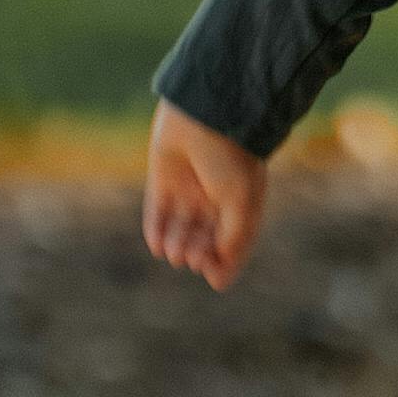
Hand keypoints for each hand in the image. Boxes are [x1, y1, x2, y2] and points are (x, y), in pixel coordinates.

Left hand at [144, 105, 273, 289]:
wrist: (208, 115)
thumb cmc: (232, 158)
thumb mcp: (242, 204)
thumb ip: (233, 242)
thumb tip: (217, 282)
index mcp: (240, 208)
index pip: (227, 247)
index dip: (218, 263)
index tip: (210, 269)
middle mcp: (214, 201)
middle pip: (202, 241)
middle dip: (195, 254)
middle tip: (190, 255)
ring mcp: (188, 190)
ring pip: (179, 230)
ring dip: (176, 247)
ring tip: (174, 252)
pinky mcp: (163, 179)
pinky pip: (157, 213)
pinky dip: (156, 232)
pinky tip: (157, 246)